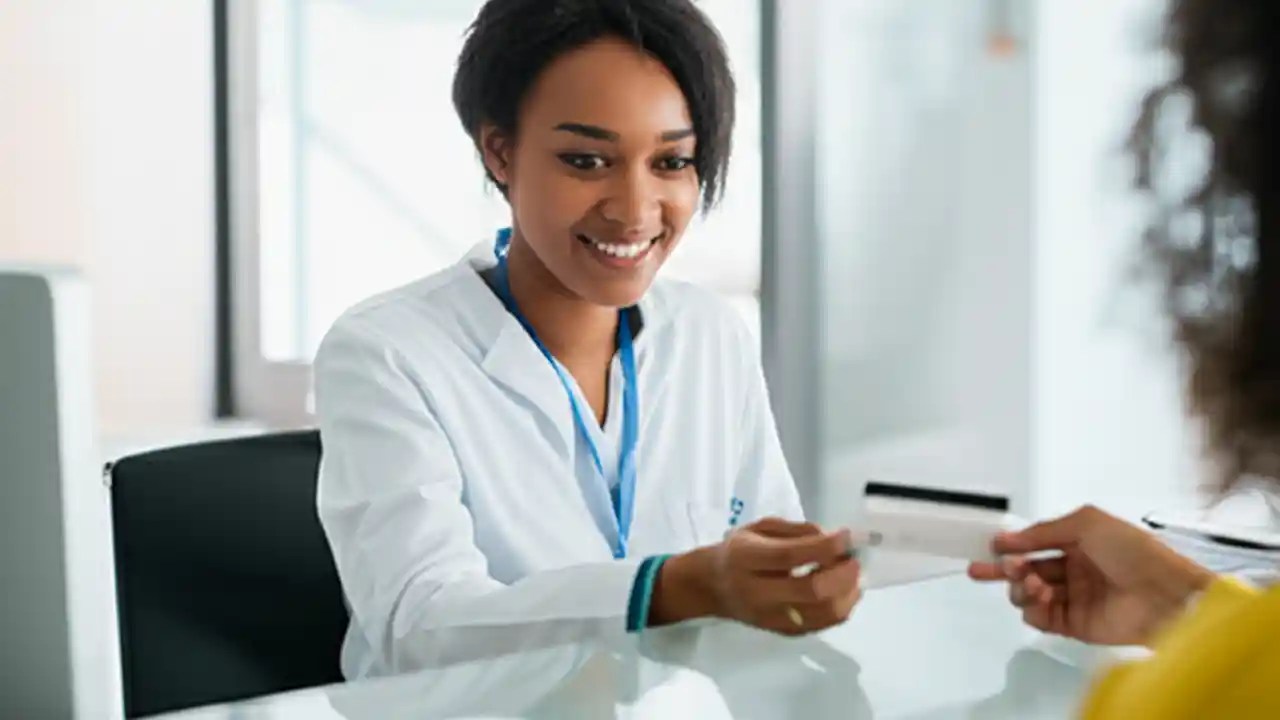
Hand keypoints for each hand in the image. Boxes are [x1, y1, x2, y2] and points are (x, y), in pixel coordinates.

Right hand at [651, 517, 861, 634]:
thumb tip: (834, 539)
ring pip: (821, 613)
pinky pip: (820, 625)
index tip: (846, 536)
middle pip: (810, 590)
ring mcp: (770, 617)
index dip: (824, 547)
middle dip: (842, 574)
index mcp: (746, 558)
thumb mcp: (760, 528)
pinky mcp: (782, 631)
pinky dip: (841, 608)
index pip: (790, 556)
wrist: (711, 587)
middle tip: (855, 560)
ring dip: (847, 593)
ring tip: (853, 575)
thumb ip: (796, 531)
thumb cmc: (738, 551)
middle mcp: (757, 591)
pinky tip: (845, 592)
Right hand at [968, 505, 1214, 645]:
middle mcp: (1074, 571)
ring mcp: (1073, 599)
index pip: (1035, 544)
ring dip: (1021, 587)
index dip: (1011, 545)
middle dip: (1003, 569)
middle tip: (983, 570)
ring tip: (1031, 583)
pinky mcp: (1074, 625)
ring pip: (1028, 595)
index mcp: (1079, 544)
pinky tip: (1039, 599)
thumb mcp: (1087, 523)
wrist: (1166, 596)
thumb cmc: (1134, 553)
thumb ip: (1044, 530)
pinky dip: (1032, 609)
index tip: (991, 547)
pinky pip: (1040, 619)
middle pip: (1026, 571)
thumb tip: (1008, 540)